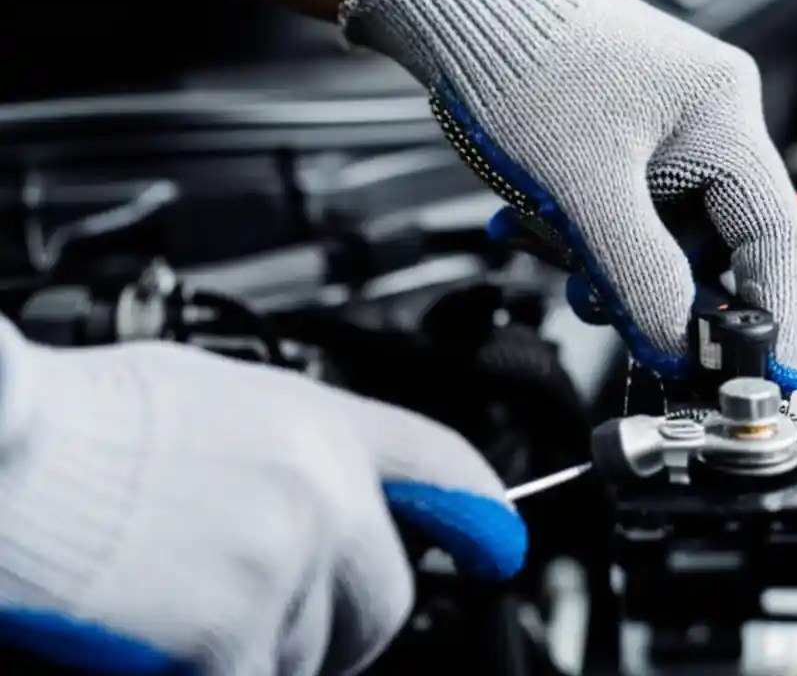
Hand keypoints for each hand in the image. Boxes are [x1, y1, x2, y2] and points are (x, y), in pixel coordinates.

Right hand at [0, 318, 524, 674]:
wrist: (9, 451)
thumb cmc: (86, 422)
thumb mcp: (214, 397)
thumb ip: (286, 449)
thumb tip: (313, 489)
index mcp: (319, 426)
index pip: (440, 465)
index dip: (480, 511)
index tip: (500, 543)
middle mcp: (320, 495)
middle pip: (388, 597)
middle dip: (351, 629)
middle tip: (295, 631)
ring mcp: (282, 566)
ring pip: (316, 653)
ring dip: (270, 652)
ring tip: (189, 612)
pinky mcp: (231, 633)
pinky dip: (228, 672)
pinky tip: (177, 649)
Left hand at [339, 0, 796, 391]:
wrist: (455, 5)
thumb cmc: (520, 63)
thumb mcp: (585, 189)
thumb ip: (640, 276)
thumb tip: (677, 348)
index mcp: (724, 116)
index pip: (776, 234)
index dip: (778, 314)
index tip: (775, 378)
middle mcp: (709, 120)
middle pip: (722, 243)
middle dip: (671, 292)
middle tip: (638, 330)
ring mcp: (668, 130)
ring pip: (670, 237)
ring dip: (619, 268)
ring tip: (565, 262)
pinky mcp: (628, 141)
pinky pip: (633, 215)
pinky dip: (595, 240)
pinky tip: (549, 234)